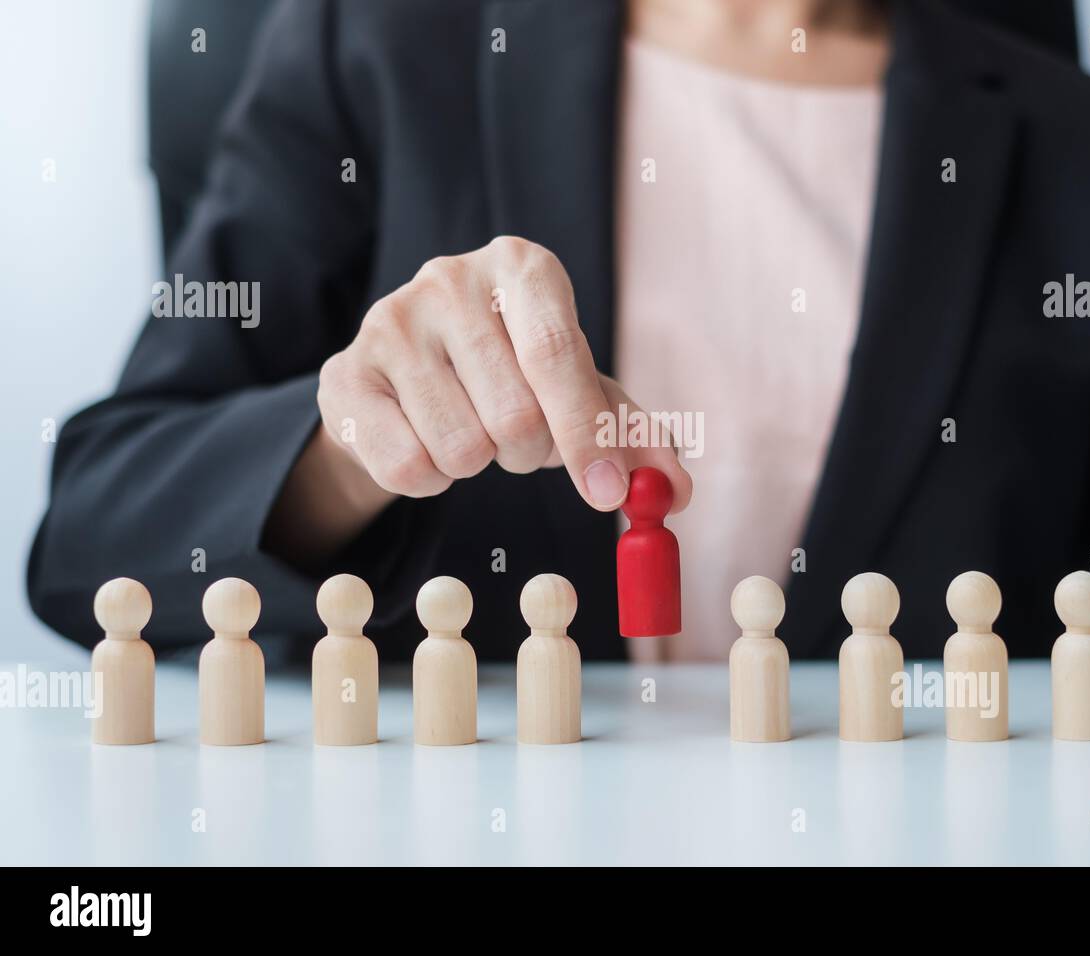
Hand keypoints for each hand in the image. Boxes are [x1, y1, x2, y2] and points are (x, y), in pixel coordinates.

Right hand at [316, 236, 691, 512]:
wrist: (411, 378)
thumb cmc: (515, 377)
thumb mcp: (582, 394)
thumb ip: (631, 436)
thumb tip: (676, 491)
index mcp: (522, 268)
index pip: (559, 355)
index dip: (586, 433)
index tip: (608, 494)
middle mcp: (450, 279)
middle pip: (515, 415)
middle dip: (529, 453)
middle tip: (519, 439)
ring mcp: (388, 322)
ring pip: (461, 448)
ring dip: (479, 465)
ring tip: (470, 429)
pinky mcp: (344, 375)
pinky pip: (407, 467)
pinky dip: (430, 479)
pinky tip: (426, 440)